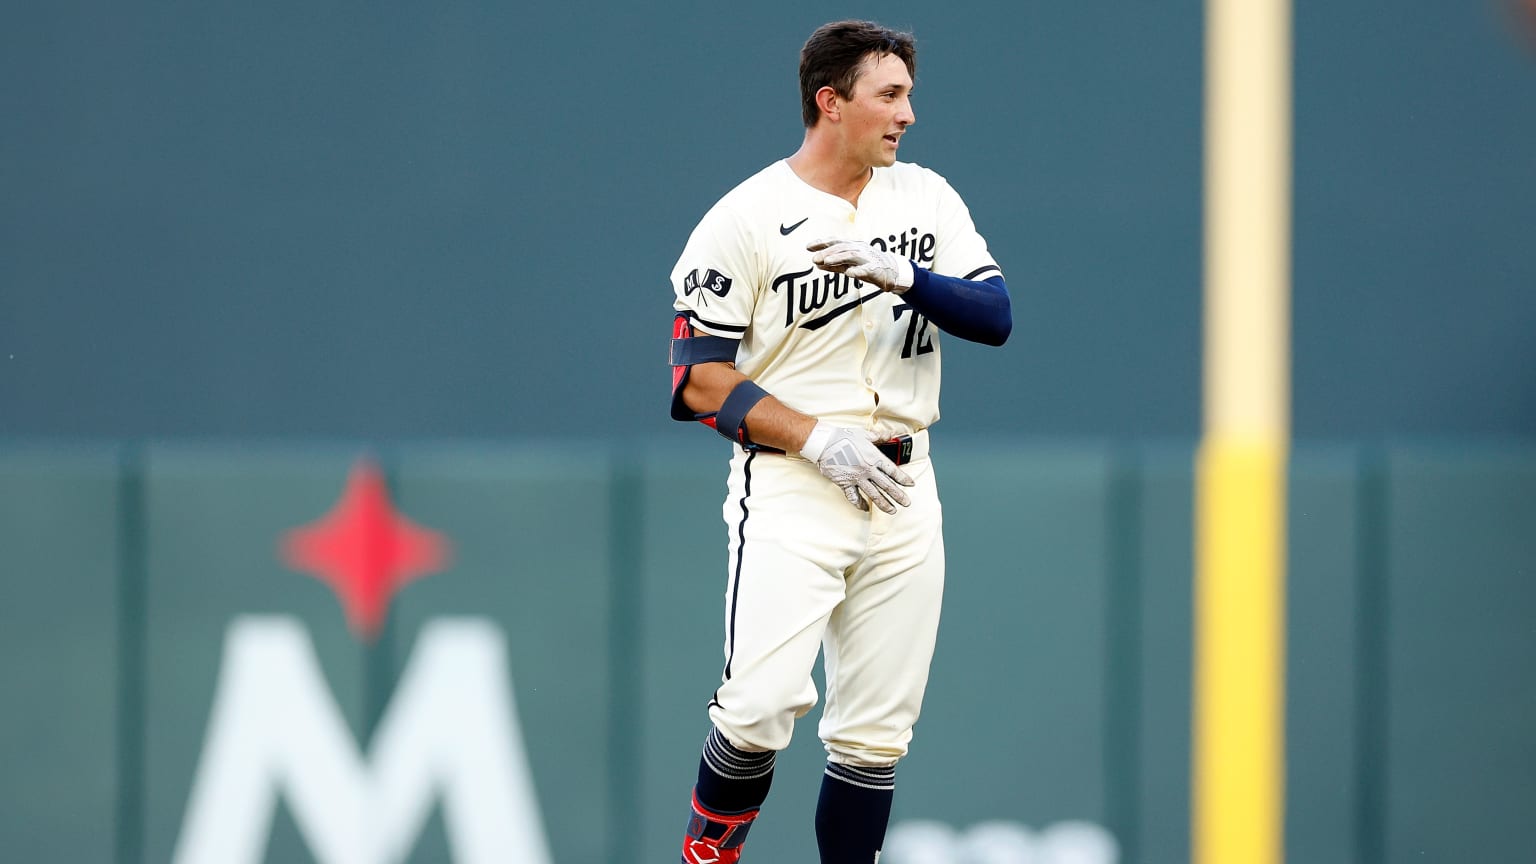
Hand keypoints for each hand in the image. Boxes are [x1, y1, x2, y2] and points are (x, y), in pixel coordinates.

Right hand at [799, 421, 915, 513]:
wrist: (825, 444)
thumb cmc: (844, 437)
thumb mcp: (865, 434)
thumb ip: (880, 436)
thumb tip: (891, 434)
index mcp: (874, 458)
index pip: (893, 471)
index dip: (903, 478)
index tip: (911, 484)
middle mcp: (868, 470)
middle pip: (887, 486)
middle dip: (898, 496)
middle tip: (907, 503)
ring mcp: (857, 478)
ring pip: (873, 495)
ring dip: (884, 504)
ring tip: (892, 511)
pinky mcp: (845, 484)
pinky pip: (854, 497)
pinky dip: (860, 504)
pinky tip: (865, 508)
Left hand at [806, 237, 914, 292]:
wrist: (891, 271)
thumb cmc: (868, 266)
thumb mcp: (849, 265)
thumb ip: (833, 265)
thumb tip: (816, 264)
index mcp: (852, 246)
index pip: (835, 241)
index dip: (821, 243)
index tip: (808, 247)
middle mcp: (859, 249)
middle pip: (841, 247)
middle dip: (827, 252)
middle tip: (814, 258)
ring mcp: (867, 258)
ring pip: (851, 255)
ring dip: (838, 257)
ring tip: (826, 261)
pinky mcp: (875, 269)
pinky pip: (866, 269)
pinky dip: (857, 271)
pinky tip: (849, 273)